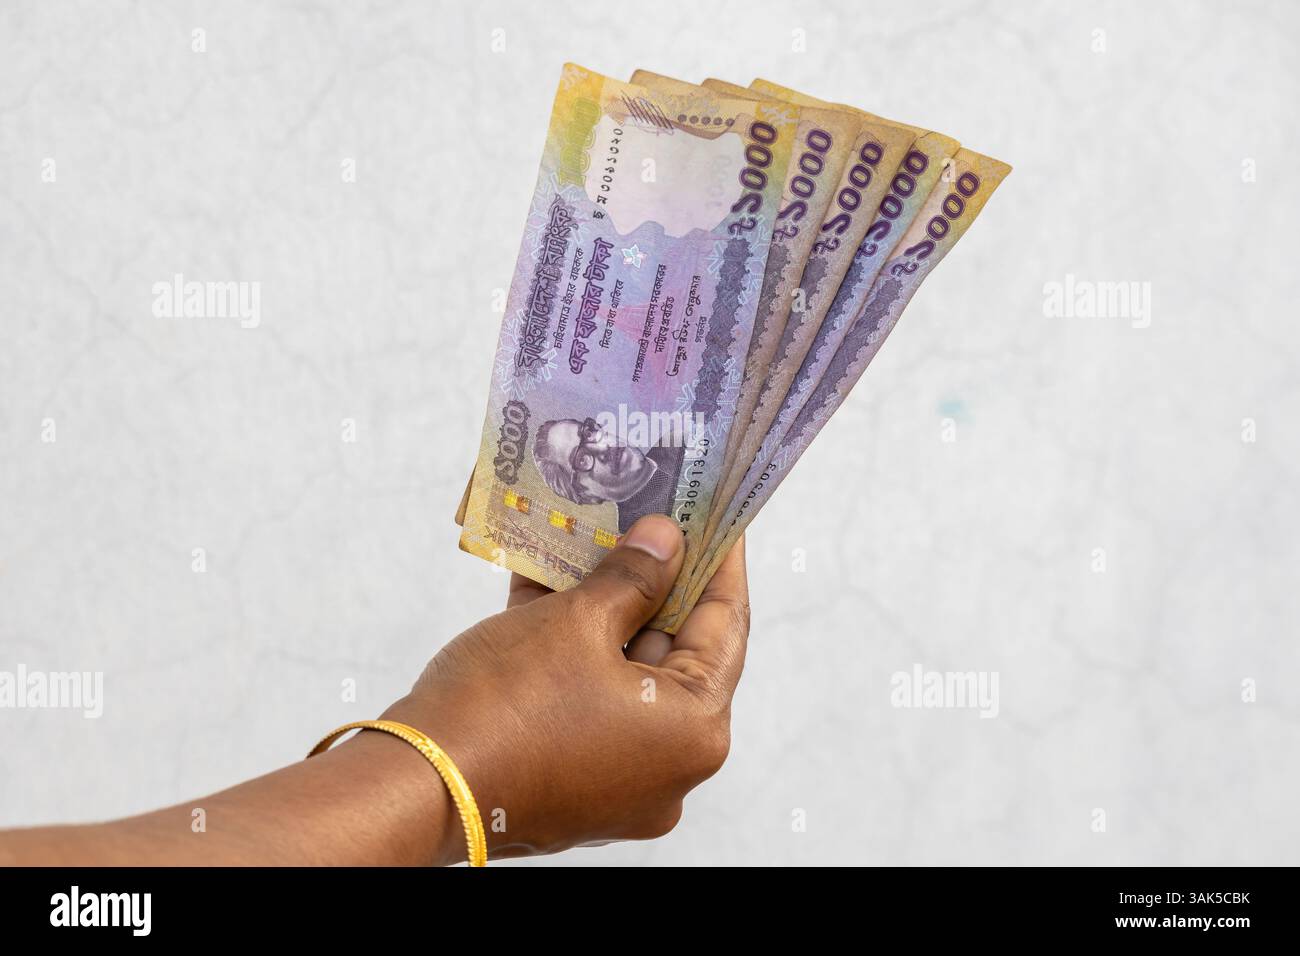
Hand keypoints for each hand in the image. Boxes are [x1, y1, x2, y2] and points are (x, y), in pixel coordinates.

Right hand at [381, 514, 749, 861]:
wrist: (415, 787)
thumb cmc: (505, 704)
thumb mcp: (577, 622)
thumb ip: (632, 576)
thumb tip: (664, 539)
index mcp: (694, 730)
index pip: (726, 625)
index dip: (719, 560)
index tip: (716, 515)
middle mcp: (668, 764)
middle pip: (674, 649)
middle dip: (658, 579)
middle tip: (656, 518)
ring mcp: (618, 775)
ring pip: (624, 669)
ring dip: (610, 606)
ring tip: (602, 538)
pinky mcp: (571, 774)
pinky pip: (588, 695)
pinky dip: (575, 645)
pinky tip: (555, 582)